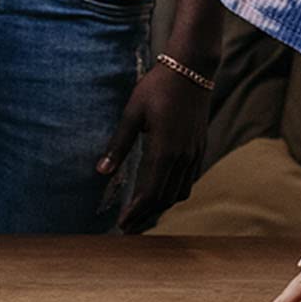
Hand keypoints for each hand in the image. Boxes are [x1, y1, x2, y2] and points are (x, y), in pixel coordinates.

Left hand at [97, 60, 210, 230]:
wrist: (191, 72)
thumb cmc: (156, 89)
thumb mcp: (131, 114)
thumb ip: (118, 145)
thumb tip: (100, 172)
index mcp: (164, 151)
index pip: (149, 192)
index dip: (135, 212)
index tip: (122, 226)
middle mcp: (183, 158)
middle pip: (164, 198)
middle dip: (145, 216)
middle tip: (128, 229)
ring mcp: (194, 155)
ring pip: (179, 192)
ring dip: (161, 207)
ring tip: (142, 215)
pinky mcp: (200, 149)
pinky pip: (189, 181)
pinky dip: (175, 193)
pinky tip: (163, 193)